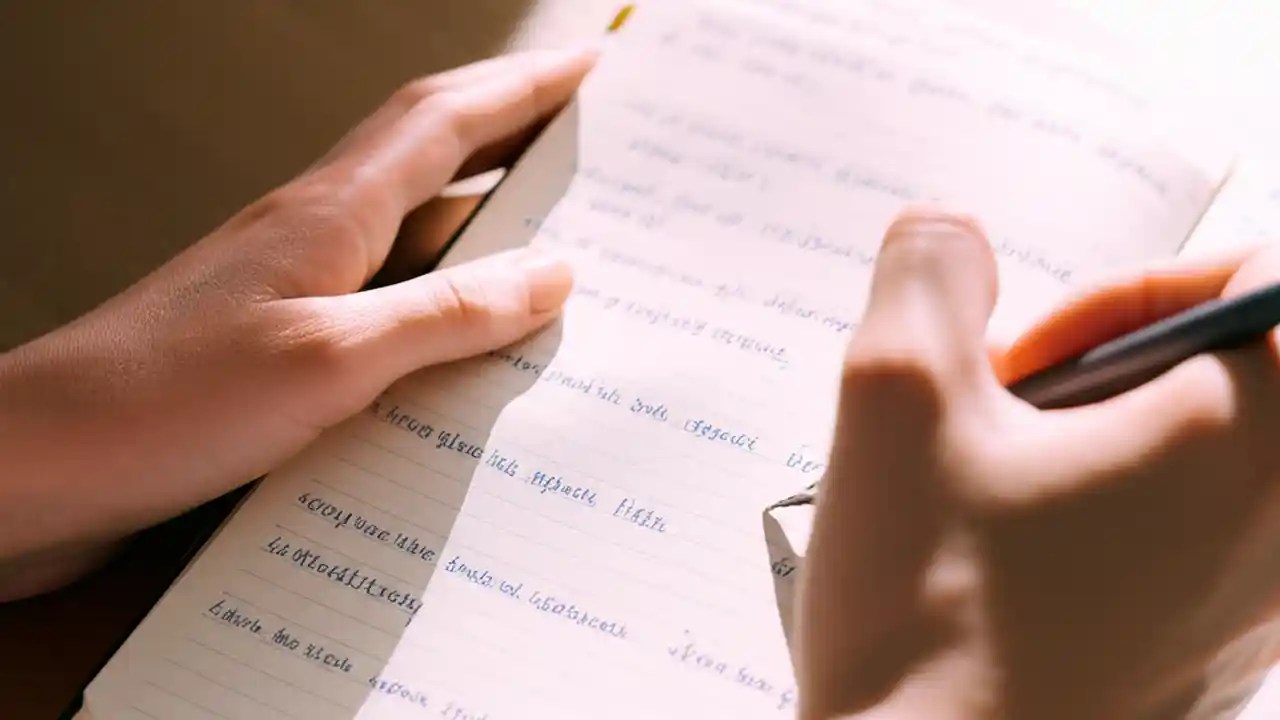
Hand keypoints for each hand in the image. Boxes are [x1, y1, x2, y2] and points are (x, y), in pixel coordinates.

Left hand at [0, 47, 596, 599]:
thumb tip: (550, 274)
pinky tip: (467, 346)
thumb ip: (447, 314)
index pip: (443, 122)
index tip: (583, 66)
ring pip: (408, 236)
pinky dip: (437, 305)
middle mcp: (312, 237)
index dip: (519, 87)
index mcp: (329, 215)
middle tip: (585, 140)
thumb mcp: (332, 360)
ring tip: (556, 239)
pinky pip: (381, 305)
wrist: (39, 465)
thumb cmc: (167, 402)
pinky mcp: (276, 346)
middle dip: (510, 135)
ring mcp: (291, 290)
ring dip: (478, 223)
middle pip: (429, 160)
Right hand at [795, 210, 1279, 719]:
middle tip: (1009, 422)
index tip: (1025, 361)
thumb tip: (954, 233)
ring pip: (1218, 450)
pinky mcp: (1225, 652)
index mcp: (1242, 444)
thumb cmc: (925, 623)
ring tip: (1005, 491)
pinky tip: (1023, 560)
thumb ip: (927, 274)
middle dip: (1110, 366)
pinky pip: (1202, 532)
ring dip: (1112, 437)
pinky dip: (1123, 510)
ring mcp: (1265, 601)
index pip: (1260, 278)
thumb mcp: (892, 403)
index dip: (1129, 290)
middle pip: (1240, 366)